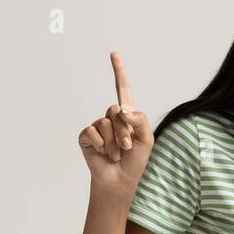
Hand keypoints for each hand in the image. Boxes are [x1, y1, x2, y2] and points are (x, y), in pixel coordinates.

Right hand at [78, 51, 154, 193]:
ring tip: (116, 155)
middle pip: (116, 110)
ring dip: (114, 142)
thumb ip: (140, 120)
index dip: (119, 72)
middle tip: (127, 148)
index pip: (123, 89)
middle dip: (124, 131)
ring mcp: (97, 126)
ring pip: (105, 123)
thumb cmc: (135, 161)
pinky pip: (92, 132)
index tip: (114, 54)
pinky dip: (101, 145)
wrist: (120, 180)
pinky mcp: (86, 136)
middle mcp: (111, 118)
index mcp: (127, 116)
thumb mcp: (146, 139)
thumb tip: (122, 110)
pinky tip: (104, 154)